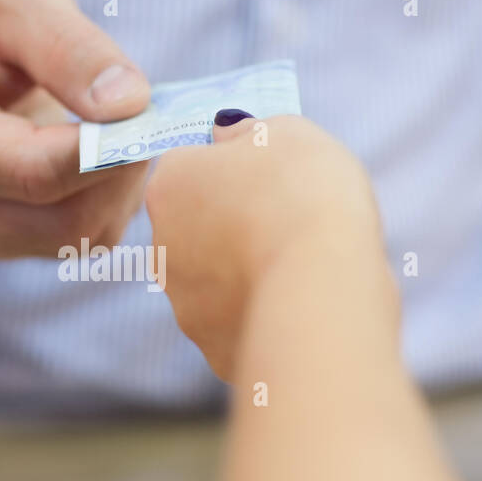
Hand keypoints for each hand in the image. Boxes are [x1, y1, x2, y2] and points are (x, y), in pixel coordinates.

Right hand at [0, 0, 150, 256]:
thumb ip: (68, 46)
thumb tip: (130, 103)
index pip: (38, 173)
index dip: (109, 148)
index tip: (150, 109)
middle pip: (65, 222)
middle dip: (121, 170)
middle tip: (146, 113)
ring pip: (78, 239)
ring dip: (118, 187)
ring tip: (115, 124)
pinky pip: (75, 240)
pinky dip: (105, 199)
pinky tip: (98, 151)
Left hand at [145, 110, 386, 378]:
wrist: (319, 289)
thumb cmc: (303, 197)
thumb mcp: (285, 133)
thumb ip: (248, 133)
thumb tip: (226, 136)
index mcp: (169, 185)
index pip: (191, 168)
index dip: (236, 170)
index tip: (273, 177)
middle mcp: (162, 246)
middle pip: (200, 226)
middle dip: (236, 224)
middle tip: (291, 222)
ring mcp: (184, 303)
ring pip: (219, 279)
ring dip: (250, 271)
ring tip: (303, 267)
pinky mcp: (213, 347)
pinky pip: (242, 322)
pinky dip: (266, 314)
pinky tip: (302, 306)